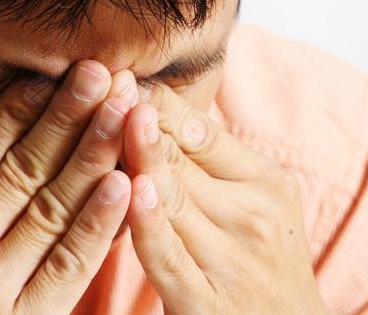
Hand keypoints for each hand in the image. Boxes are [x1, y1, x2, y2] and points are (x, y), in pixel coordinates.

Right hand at [0, 60, 138, 313]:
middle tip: (99, 74)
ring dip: (92, 155)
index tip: (48, 79)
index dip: (13, 112)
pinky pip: (68, 266)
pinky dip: (97, 224)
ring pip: (50, 208)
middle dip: (65, 118)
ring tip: (122, 111)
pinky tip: (123, 184)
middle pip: (18, 170)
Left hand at [123, 83, 326, 313]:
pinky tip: (130, 189)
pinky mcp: (207, 303)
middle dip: (137, 119)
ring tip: (108, 115)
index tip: (120, 76)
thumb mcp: (258, 203)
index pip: (204, 131)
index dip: (158, 102)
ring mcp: (232, 260)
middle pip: (183, 159)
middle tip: (99, 82)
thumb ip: (215, 161)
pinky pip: (169, 256)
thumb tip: (159, 106)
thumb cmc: (262, 260)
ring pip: (172, 198)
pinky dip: (150, 222)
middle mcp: (254, 215)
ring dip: (136, 156)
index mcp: (268, 182)